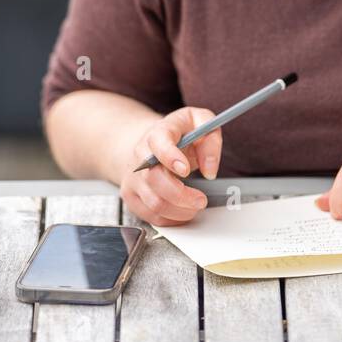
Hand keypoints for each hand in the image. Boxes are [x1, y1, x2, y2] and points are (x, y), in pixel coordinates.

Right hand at [117, 107, 222, 226]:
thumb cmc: (179, 134)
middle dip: (182, 195)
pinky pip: (150, 216)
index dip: (170, 157)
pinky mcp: (131, 195)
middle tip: (201, 200)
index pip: (158, 143)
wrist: (151, 144)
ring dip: (180, 210)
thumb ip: (210, 140)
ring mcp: (133, 177)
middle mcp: (140, 155)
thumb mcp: (200, 123)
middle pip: (155, 179)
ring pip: (154, 202)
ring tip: (195, 205)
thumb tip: (209, 170)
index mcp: (158, 133)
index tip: (186, 169)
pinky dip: (171, 219)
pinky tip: (182, 211)